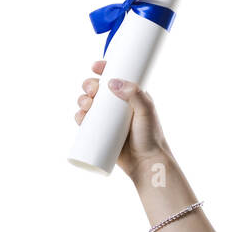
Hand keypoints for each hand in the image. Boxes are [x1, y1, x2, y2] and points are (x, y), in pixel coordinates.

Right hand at [74, 59, 172, 180]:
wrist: (147, 164)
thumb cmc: (151, 137)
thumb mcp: (146, 111)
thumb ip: (135, 94)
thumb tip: (112, 82)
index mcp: (130, 96)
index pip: (114, 77)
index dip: (103, 69)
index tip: (96, 67)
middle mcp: (117, 106)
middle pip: (97, 89)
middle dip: (90, 85)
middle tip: (92, 92)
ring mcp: (108, 120)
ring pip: (89, 104)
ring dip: (82, 100)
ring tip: (87, 105)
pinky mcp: (101, 133)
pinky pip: (85, 122)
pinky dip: (80, 117)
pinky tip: (80, 116)